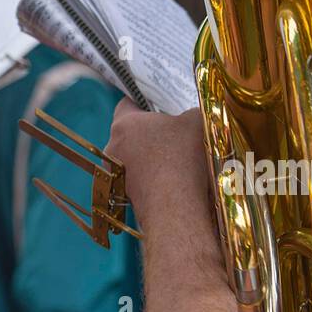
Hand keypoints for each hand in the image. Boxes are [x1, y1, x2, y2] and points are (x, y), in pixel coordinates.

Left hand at [106, 102, 207, 225]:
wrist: (176, 210)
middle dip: (151, 132)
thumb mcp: (197, 122)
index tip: (160, 104)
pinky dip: (153, 177)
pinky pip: (139, 179)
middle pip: (132, 132)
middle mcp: (113, 147)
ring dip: (151, 157)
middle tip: (174, 132)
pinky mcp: (126, 196)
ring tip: (178, 159)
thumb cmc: (183, 158)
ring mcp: (117, 175)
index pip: (128, 102)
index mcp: (124, 123)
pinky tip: (174, 181)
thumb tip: (193, 115)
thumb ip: (192, 112)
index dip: (145, 101)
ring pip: (134, 157)